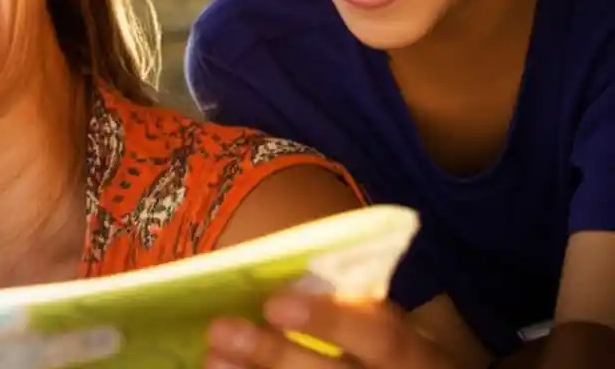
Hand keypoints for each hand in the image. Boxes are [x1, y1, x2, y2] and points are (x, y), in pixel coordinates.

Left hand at [204, 291, 461, 368]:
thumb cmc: (415, 357)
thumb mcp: (419, 331)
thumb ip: (370, 308)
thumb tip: (298, 273)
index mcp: (421, 359)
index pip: (382, 338)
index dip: (329, 322)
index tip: (275, 303)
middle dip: (274, 355)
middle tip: (221, 330)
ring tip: (212, 360)